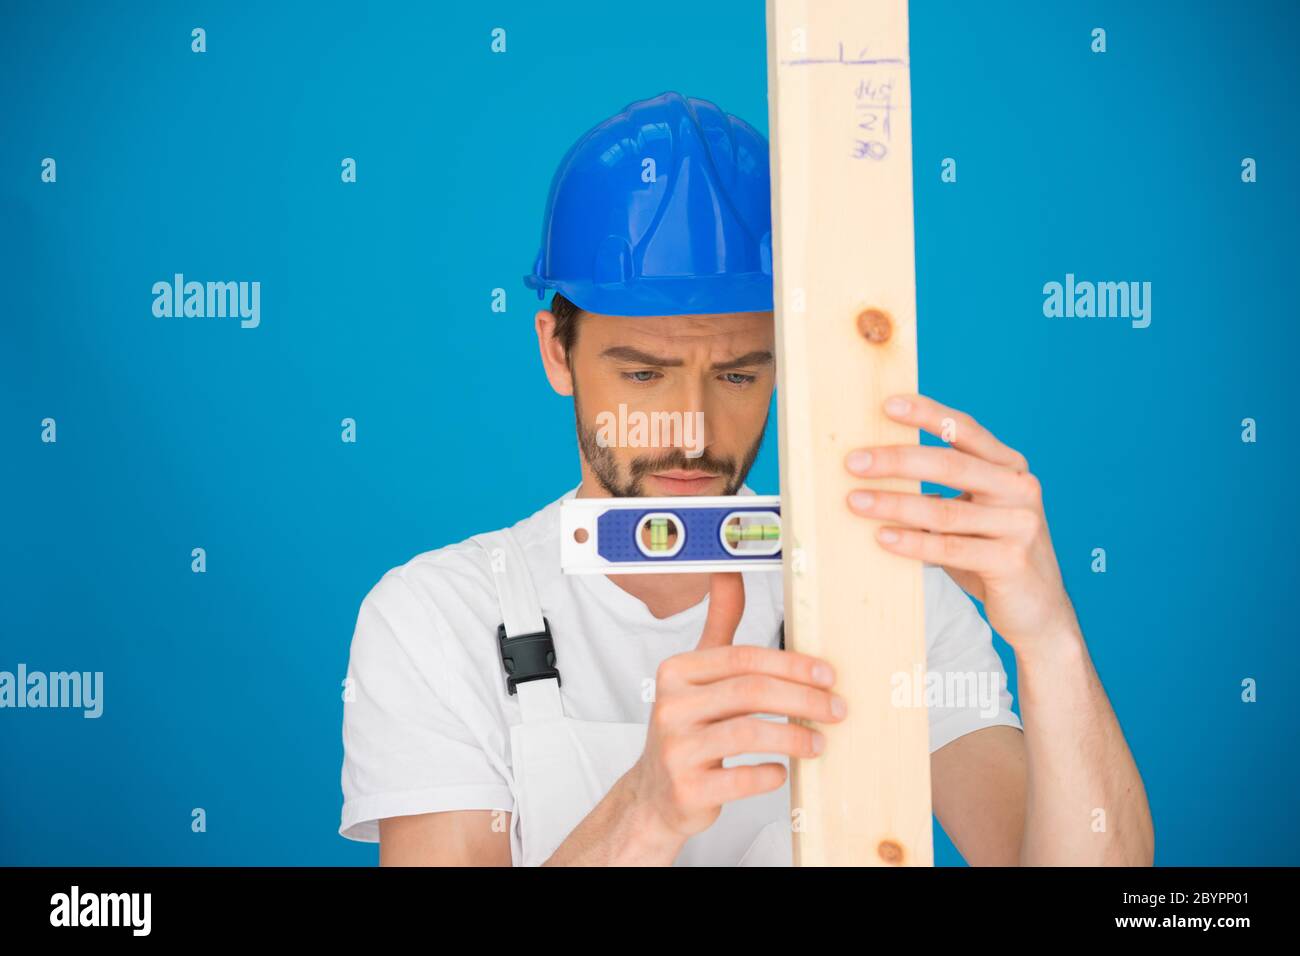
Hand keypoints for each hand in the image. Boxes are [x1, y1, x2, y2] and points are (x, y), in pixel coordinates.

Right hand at [625, 572, 844, 842]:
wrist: (656, 794)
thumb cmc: (689, 727)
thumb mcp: (698, 674)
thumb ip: (719, 624)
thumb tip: (729, 570)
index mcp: (676, 672)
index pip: (743, 658)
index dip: (791, 664)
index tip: (828, 674)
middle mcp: (670, 706)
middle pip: (750, 691)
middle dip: (803, 699)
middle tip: (837, 709)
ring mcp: (675, 749)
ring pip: (748, 733)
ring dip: (794, 737)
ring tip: (820, 743)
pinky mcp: (686, 789)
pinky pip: (740, 779)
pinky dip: (769, 775)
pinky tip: (783, 771)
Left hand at [844, 393, 1078, 654]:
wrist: (1039, 611)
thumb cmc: (992, 556)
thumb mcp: (971, 516)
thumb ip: (940, 494)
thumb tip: (872, 475)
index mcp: (1010, 467)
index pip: (965, 430)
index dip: (926, 414)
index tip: (887, 405)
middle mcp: (1020, 488)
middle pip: (951, 465)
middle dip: (897, 460)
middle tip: (854, 461)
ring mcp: (1021, 524)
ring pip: (945, 510)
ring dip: (894, 504)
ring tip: (855, 502)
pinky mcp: (1013, 561)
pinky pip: (952, 548)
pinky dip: (913, 543)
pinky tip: (882, 537)